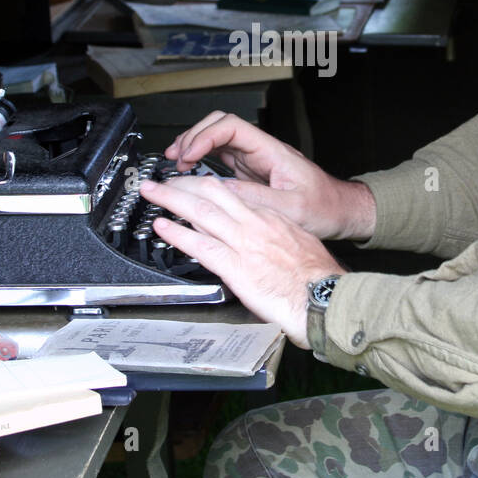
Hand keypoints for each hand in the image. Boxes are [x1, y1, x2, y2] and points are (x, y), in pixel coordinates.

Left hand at [139, 175, 344, 346]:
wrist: (324, 297)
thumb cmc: (317, 278)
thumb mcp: (298, 245)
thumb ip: (274, 239)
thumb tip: (261, 242)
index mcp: (270, 219)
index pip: (233, 195)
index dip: (207, 188)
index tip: (193, 187)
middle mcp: (255, 224)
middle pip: (213, 193)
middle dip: (183, 183)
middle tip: (162, 180)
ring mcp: (245, 244)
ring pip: (202, 212)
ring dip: (172, 199)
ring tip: (152, 193)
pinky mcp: (237, 267)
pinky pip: (201, 246)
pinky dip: (178, 234)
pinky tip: (162, 228)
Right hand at [165, 111, 375, 240]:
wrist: (340, 212)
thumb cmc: (324, 208)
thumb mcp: (290, 208)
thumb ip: (255, 198)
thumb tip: (220, 190)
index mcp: (273, 151)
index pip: (232, 126)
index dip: (206, 136)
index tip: (189, 154)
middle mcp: (262, 150)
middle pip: (220, 125)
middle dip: (194, 136)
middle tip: (176, 157)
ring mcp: (255, 159)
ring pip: (218, 139)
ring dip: (195, 145)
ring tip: (176, 161)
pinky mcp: (251, 172)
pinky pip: (221, 157)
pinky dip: (202, 160)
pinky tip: (191, 170)